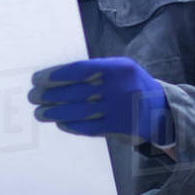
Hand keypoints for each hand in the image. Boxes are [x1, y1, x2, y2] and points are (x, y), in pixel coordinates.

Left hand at [29, 56, 173, 144]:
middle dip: (49, 95)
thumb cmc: (132, 84)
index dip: (55, 75)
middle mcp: (118, 87)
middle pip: (75, 91)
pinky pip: (89, 127)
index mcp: (117, 67)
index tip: (37, 79)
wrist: (161, 109)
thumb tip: (56, 77)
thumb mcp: (120, 68)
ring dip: (55, 112)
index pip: (79, 70)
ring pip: (79, 111)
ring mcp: (119, 108)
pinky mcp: (119, 126)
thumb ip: (95, 70)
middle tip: (33, 97)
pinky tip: (60, 123)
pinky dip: (72, 125)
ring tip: (39, 112)